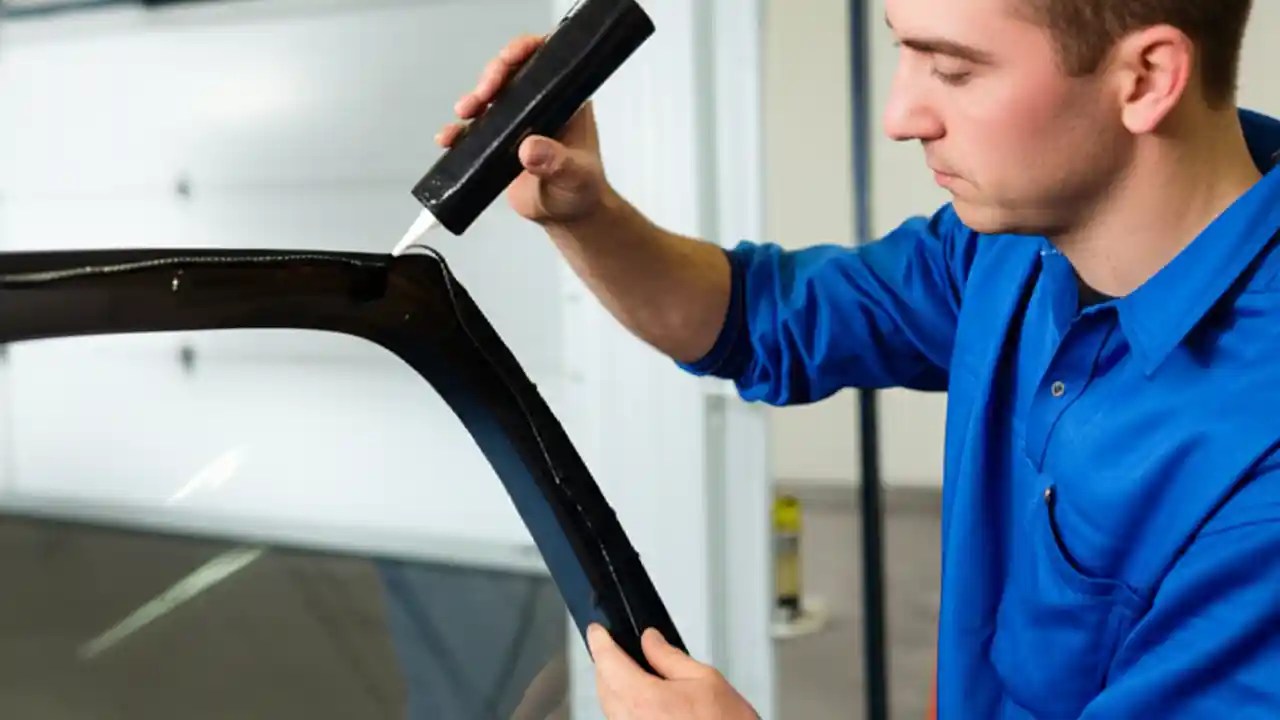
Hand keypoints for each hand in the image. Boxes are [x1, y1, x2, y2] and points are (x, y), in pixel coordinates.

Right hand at [438, 34, 611, 227]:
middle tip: (483, 95)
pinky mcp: (499, 140)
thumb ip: (557, 163)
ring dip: (473, 100)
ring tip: (465, 112)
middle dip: (492, 76)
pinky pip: (475, 128)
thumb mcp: (574, 176)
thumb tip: (530, 149)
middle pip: (512, 72)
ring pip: (490, 96)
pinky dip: (459, 130)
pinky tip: (448, 138)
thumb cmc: (580, 191)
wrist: (565, 217)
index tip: (508, 58)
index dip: (526, 49)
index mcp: (566, 100)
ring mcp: (518, 121)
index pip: (548, 59)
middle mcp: (541, 104)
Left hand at [587, 624, 759, 719]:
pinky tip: (643, 701)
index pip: (608, 662)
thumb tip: (650, 640)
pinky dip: (626, 707)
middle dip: (607, 663)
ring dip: (616, 687)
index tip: (597, 631)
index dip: (600, 641)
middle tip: (618, 648)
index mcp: (644, 700)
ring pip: (610, 707)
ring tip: (634, 673)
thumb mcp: (705, 679)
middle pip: (604, 686)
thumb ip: (670, 656)